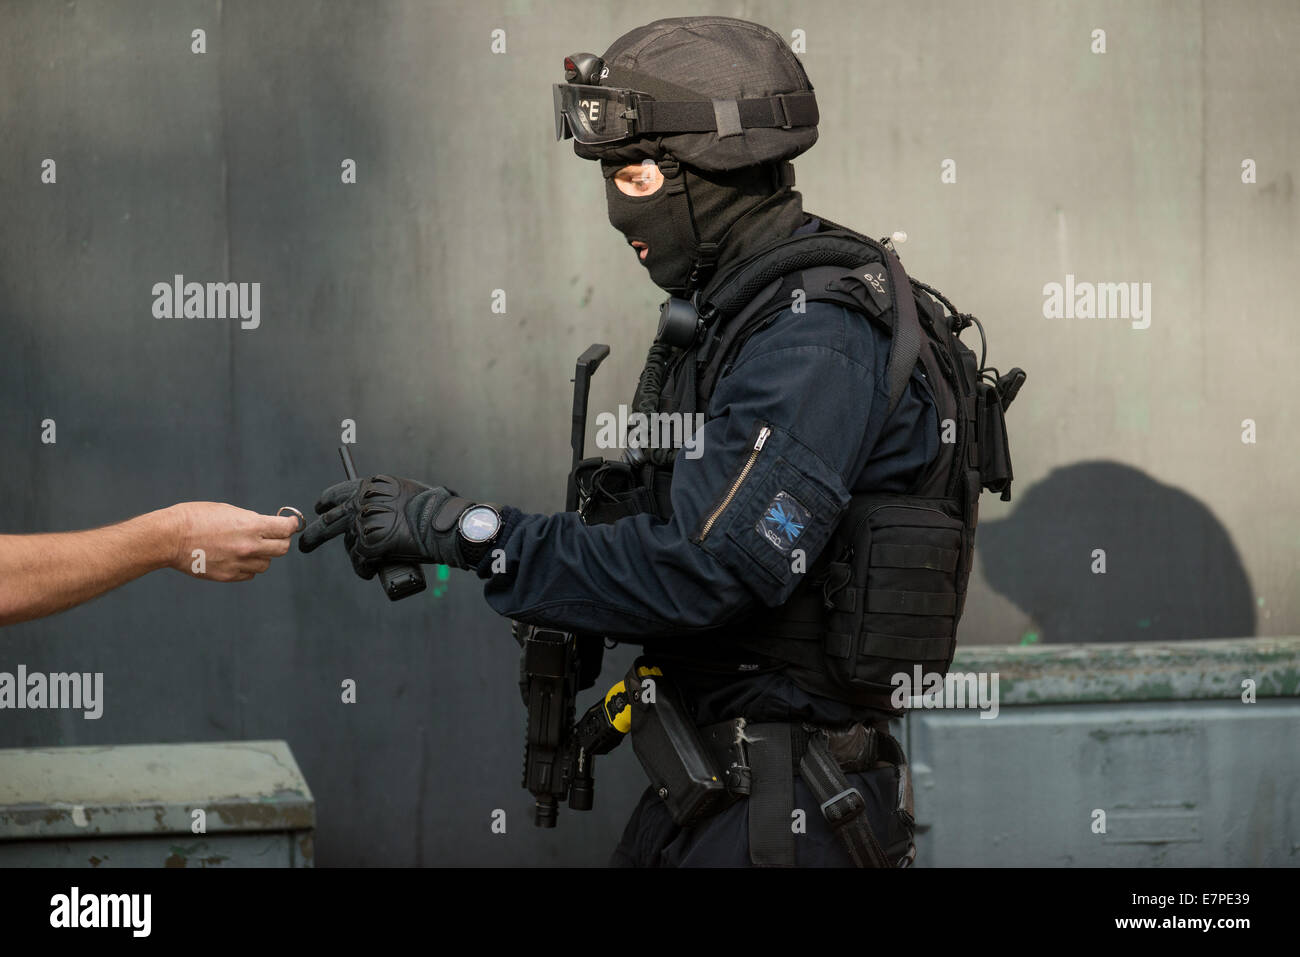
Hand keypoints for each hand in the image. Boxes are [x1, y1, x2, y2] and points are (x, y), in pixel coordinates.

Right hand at [166, 502, 298, 581]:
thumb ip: (250, 521)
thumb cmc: (195, 518)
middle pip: (282, 549)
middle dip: (280, 541)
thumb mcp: (228, 511)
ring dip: (262, 556)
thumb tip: (265, 527)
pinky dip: (247, 567)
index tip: (291, 523)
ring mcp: (239, 563)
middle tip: (274, 536)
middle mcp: (249, 547)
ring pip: (266, 564)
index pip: (285, 529)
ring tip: (248, 548)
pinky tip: (236, 558)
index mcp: (251, 526)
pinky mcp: (228, 576)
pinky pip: (249, 574)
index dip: (291, 525)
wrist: (169, 538)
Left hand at [297, 474, 475, 576]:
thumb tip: (375, 511)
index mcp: (368, 486)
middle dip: (314, 534)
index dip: (326, 503)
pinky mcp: (368, 545)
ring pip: (349, 545)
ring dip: (357, 554)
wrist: (438, 522)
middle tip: (305, 544)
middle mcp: (360, 503)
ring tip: (368, 563)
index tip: (320, 509)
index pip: (336, 494)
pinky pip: (360, 561)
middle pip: (329, 521)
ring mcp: (363, 525)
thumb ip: (382, 498)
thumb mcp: (401, 491)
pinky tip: (370, 571)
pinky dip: (364, 568)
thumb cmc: (428, 508)